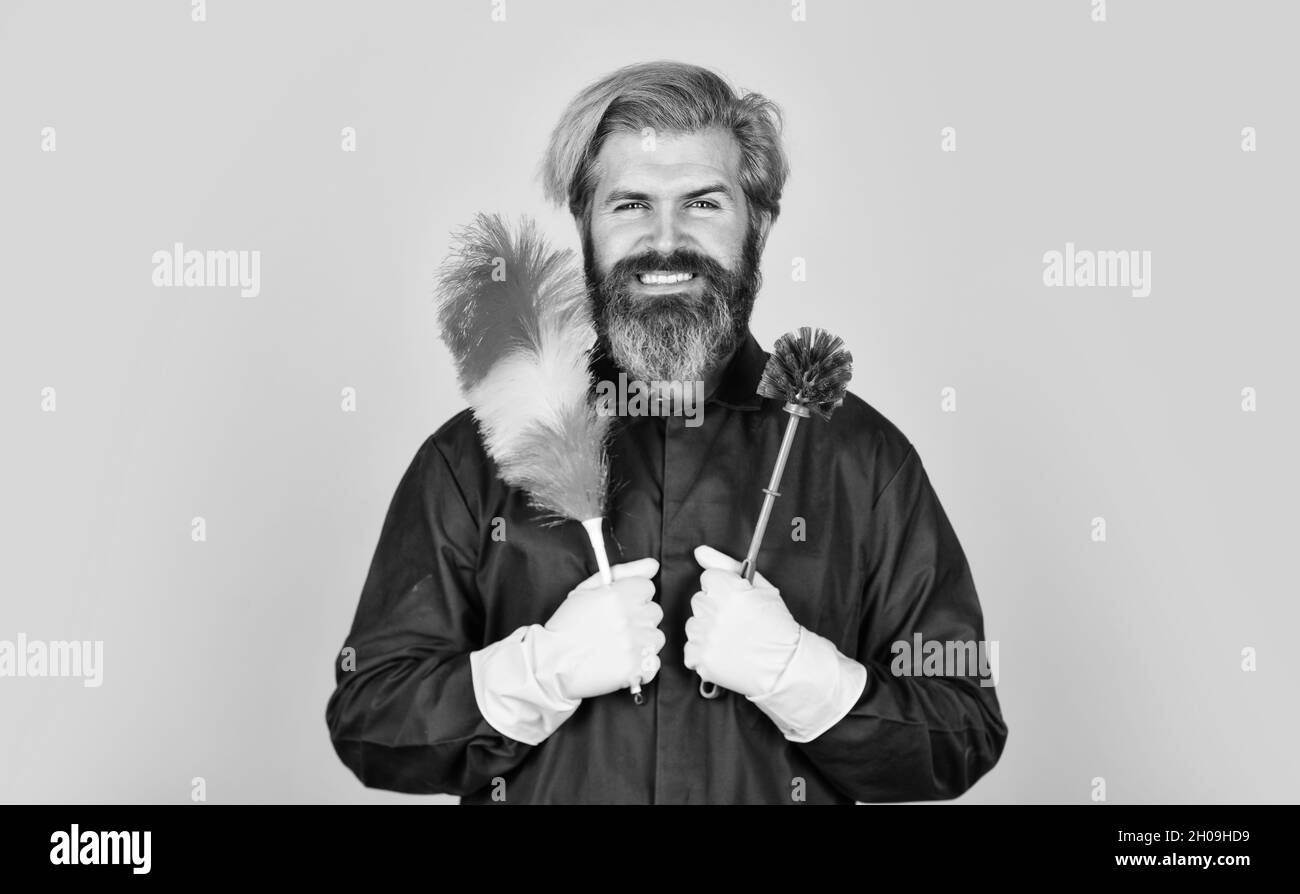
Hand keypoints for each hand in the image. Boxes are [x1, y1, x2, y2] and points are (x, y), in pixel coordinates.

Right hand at [536, 557, 665, 699]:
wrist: (552, 662)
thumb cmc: (567, 625)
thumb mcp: (587, 589)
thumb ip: (622, 572)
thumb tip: (653, 565)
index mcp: (620, 594)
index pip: (647, 588)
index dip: (632, 597)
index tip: (619, 607)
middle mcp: (632, 618)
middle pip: (654, 612)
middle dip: (638, 618)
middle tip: (615, 627)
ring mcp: (636, 645)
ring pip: (656, 637)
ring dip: (642, 641)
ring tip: (618, 646)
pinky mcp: (637, 669)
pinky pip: (654, 663)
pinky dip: (641, 665)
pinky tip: (621, 661)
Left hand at [683, 546, 800, 697]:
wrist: (785, 665)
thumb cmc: (777, 625)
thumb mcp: (761, 587)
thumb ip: (726, 564)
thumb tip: (699, 551)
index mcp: (727, 588)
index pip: (708, 580)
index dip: (724, 590)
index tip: (737, 603)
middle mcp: (712, 610)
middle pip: (699, 602)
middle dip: (714, 610)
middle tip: (737, 623)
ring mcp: (704, 636)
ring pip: (693, 626)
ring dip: (707, 632)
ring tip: (732, 641)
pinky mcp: (700, 659)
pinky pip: (691, 651)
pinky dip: (704, 655)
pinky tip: (725, 655)